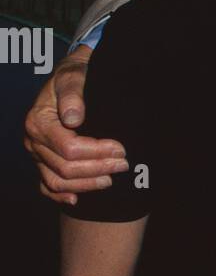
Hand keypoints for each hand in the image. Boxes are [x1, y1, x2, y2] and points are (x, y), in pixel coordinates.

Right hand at [22, 45, 127, 204]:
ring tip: (111, 179)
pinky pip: (47, 187)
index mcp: (38, 122)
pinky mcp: (42, 163)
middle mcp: (33, 141)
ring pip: (58, 182)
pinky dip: (61, 196)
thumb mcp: (74, 76)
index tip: (120, 149)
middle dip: (98, 169)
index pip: (69, 148)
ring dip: (86, 185)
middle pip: (65, 168)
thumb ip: (73, 94)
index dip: (97, 152)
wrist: (68, 81)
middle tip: (123, 164)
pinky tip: (78, 199)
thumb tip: (74, 118)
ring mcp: (37, 155)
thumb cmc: (73, 77)